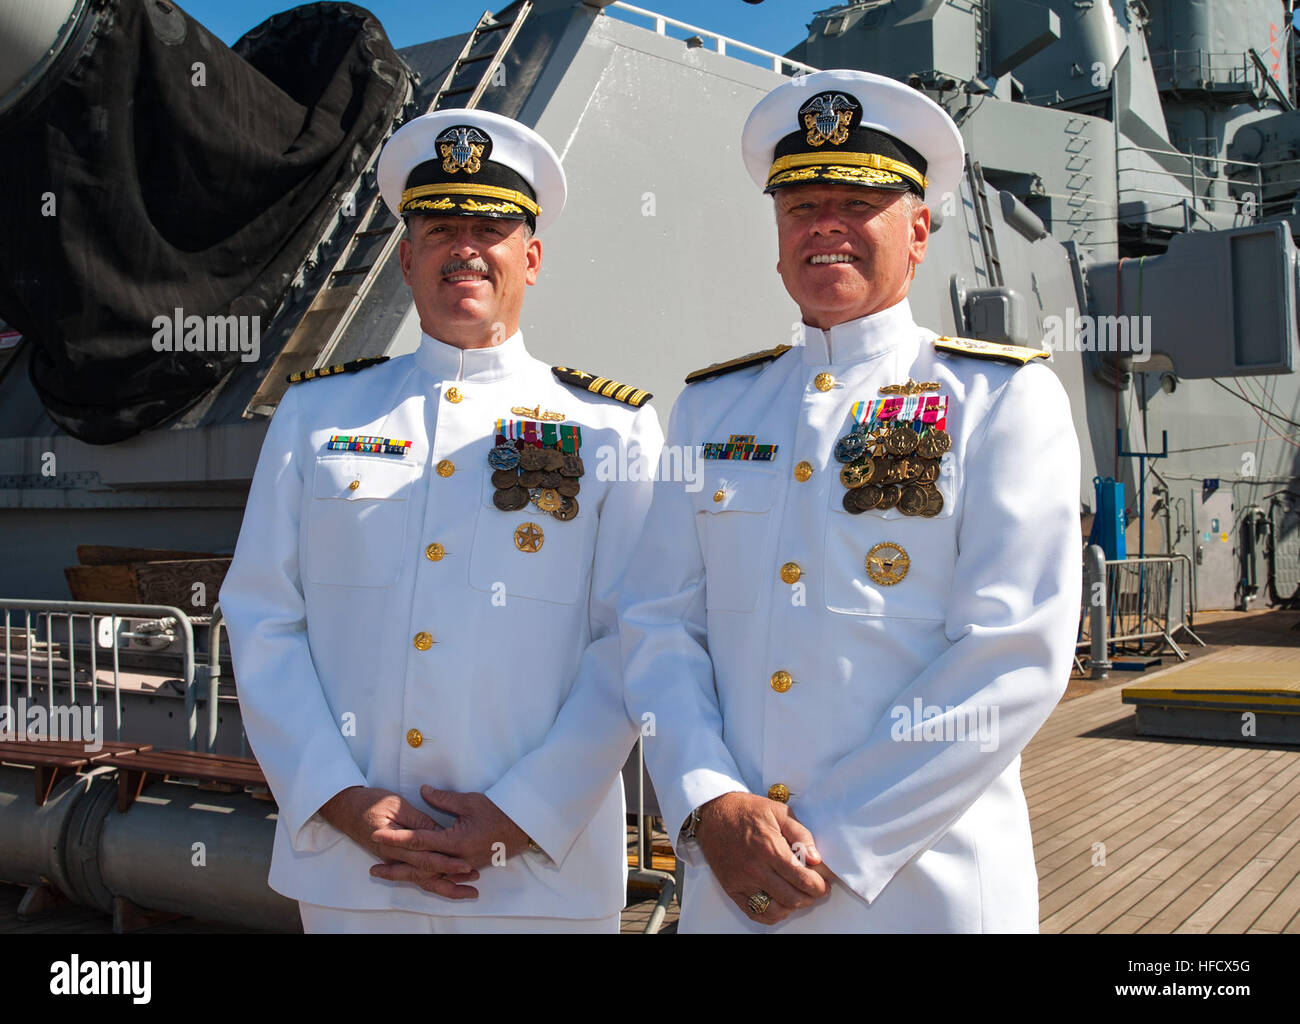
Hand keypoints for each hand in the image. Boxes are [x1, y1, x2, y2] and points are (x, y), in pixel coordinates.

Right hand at [318, 786, 479, 898]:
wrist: (344, 807)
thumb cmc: (369, 801)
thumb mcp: (395, 804)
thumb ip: (418, 819)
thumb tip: (438, 831)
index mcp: (394, 841)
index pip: (425, 854)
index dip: (446, 861)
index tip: (465, 864)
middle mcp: (393, 855)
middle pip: (425, 871)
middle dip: (450, 877)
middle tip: (473, 879)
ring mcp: (393, 860)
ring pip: (421, 879)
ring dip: (445, 885)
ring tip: (469, 890)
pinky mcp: (394, 859)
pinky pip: (415, 875)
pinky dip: (433, 882)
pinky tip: (449, 885)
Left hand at [369, 786, 530, 873]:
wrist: (524, 828)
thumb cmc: (499, 811)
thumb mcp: (470, 801)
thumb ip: (443, 799)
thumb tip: (423, 791)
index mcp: (456, 842)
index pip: (419, 840)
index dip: (396, 838)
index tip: (377, 834)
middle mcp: (456, 859)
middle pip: (419, 865)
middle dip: (395, 866)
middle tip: (372, 868)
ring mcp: (462, 866)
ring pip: (428, 873)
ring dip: (406, 874)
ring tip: (385, 874)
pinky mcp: (466, 867)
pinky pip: (441, 875)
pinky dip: (425, 876)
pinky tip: (412, 876)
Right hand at [694, 792, 830, 925]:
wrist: (713, 812)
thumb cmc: (747, 810)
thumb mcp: (779, 811)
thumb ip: (801, 834)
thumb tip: (816, 858)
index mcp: (770, 848)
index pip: (803, 879)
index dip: (819, 886)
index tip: (823, 883)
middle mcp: (756, 869)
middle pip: (793, 898)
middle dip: (811, 897)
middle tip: (815, 889)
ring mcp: (742, 882)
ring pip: (776, 910)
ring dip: (793, 907)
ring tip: (799, 895)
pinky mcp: (732, 889)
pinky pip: (756, 913)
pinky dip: (773, 915)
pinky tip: (780, 903)